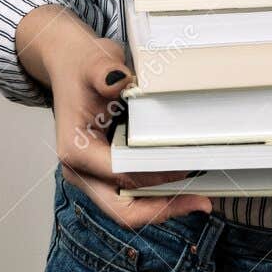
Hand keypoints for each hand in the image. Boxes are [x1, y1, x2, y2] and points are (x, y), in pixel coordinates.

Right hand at [15, 4, 211, 228]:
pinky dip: (158, 195)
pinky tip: (185, 187)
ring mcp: (93, 176)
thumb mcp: (93, 61)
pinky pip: (132, 195)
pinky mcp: (107, 174)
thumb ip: (104, 71)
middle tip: (201, 202)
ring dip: (163, 205)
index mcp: (75, 150)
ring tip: (200, 199)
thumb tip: (120, 80)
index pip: (118, 173)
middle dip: (162, 208)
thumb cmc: (81, 66)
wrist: (70, 66)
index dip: (154, 174)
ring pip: (129, 208)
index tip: (185, 167)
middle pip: (121, 209)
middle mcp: (81, 171)